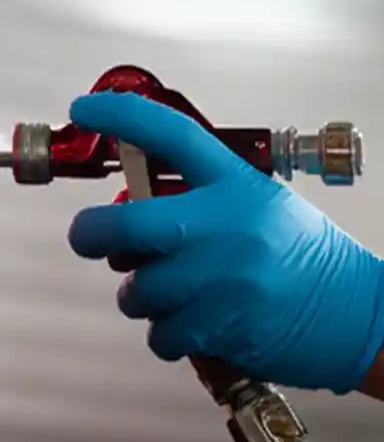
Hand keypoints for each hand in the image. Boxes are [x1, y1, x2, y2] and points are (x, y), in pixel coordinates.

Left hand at [67, 91, 383, 393]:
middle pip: (122, 225)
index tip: (85, 108)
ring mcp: (219, 277)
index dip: (120, 115)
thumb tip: (129, 200)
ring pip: (134, 288)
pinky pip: (157, 331)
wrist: (356, 316)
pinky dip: (167, 333)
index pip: (170, 134)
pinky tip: (196, 320)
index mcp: (235, 185)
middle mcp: (223, 226)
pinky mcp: (217, 324)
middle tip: (92, 237)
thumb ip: (197, 195)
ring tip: (178, 289)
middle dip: (90, 234)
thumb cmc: (301, 257)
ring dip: (142, 293)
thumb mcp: (257, 202)